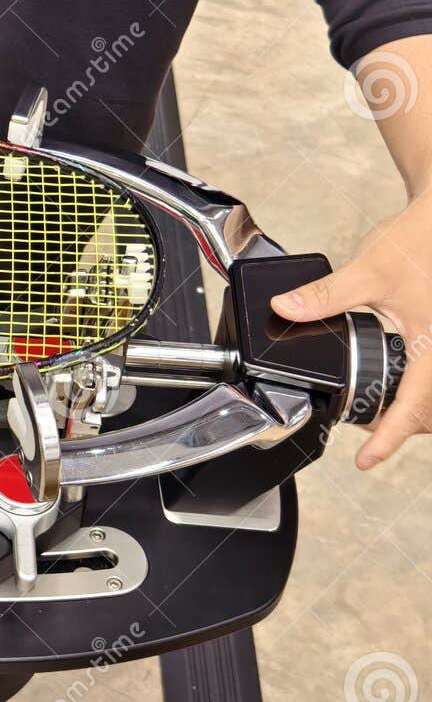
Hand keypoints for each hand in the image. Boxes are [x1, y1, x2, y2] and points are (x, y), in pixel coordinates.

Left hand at [271, 192, 431, 468]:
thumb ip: (326, 296)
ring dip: (411, 410)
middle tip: (364, 428)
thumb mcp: (369, 271)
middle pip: (429, 410)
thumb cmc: (421, 240)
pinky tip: (396, 383)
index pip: (413, 405)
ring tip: (380, 414)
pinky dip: (417, 391)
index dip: (389, 438)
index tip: (365, 460)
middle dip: (400, 426)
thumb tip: (284, 309)